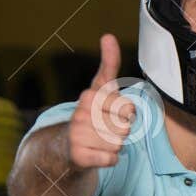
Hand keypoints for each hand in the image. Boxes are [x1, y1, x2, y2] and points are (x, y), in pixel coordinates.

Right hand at [65, 34, 134, 169]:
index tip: (110, 114)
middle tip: (104, 130)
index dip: (126, 115)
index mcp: (89, 96)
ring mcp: (77, 134)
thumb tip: (108, 36)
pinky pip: (111, 159)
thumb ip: (108, 65)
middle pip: (126, 127)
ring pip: (119, 144)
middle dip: (120, 131)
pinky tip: (97, 154)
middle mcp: (80, 113)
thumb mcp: (100, 89)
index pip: (129, 108)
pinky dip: (109, 160)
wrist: (66, 147)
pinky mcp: (78, 155)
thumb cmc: (90, 116)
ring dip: (114, 146)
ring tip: (98, 141)